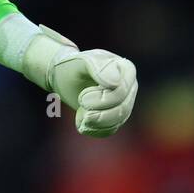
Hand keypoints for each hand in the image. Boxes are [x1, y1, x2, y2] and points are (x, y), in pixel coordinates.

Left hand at [20, 26, 138, 136]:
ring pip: (117, 122)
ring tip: (80, 115)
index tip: (82, 97)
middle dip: (99, 113)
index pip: (122, 92)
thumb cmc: (73, 66)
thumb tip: (116, 83)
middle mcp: (130, 87)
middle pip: (122, 109)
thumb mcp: (82, 62)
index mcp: (126, 69)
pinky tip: (81, 121)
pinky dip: (93, 129)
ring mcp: (124, 103)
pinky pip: (109, 130)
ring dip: (95, 122)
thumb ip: (99, 68)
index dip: (102, 99)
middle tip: (80, 105)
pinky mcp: (115, 118)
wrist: (64, 78)